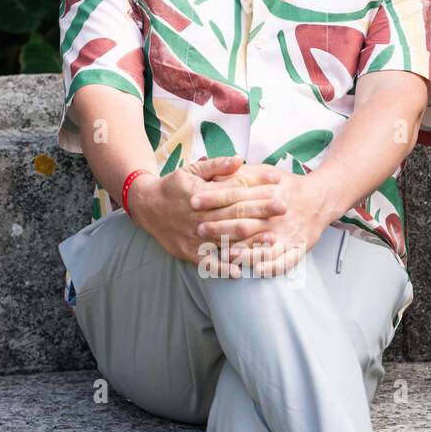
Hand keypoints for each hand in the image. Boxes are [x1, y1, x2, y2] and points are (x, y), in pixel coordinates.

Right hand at [129, 154, 286, 274]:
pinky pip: (207, 262)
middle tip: (284, 209)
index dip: (257, 187)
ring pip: (225, 239)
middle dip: (261, 211)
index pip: (235, 190)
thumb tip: (240, 159)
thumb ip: (216, 165)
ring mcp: (194, 236)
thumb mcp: (192, 170)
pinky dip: (223, 268)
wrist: (146, 206)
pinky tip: (240, 272)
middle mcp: (200, 216)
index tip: (277, 184)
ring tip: (272, 241)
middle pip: (235, 213)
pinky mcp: (188, 252)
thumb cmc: (173, 186)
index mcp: (203, 194)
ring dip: (249, 241)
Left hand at [194, 165, 331, 276]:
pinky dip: (271, 266)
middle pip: (245, 221)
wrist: (321, 198)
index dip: (213, 198)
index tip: (192, 200)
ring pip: (262, 244)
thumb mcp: (265, 173)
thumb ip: (241, 174)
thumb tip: (214, 175)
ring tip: (223, 253)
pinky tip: (257, 270)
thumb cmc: (287, 186)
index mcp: (268, 193)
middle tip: (199, 229)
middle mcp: (276, 215)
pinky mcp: (298, 248)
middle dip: (221, 226)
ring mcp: (287, 233)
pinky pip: (285, 261)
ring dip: (243, 250)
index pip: (235, 195)